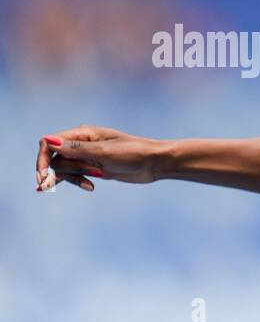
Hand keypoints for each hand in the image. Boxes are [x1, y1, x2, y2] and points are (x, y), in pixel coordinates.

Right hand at [36, 126, 161, 192]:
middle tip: (89, 176)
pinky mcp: (94, 168)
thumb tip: (48, 141)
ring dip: (74, 178)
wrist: (155, 163)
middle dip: (66, 171)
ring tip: (92, 185)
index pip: (49, 143)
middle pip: (56, 159)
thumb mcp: (104, 152)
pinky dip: (76, 182)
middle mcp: (82, 143)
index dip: (42, 159)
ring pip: (64, 169)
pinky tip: (82, 188)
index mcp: (82, 133)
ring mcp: (87, 156)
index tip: (42, 176)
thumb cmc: (134, 153)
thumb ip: (76, 149)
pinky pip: (75, 175)